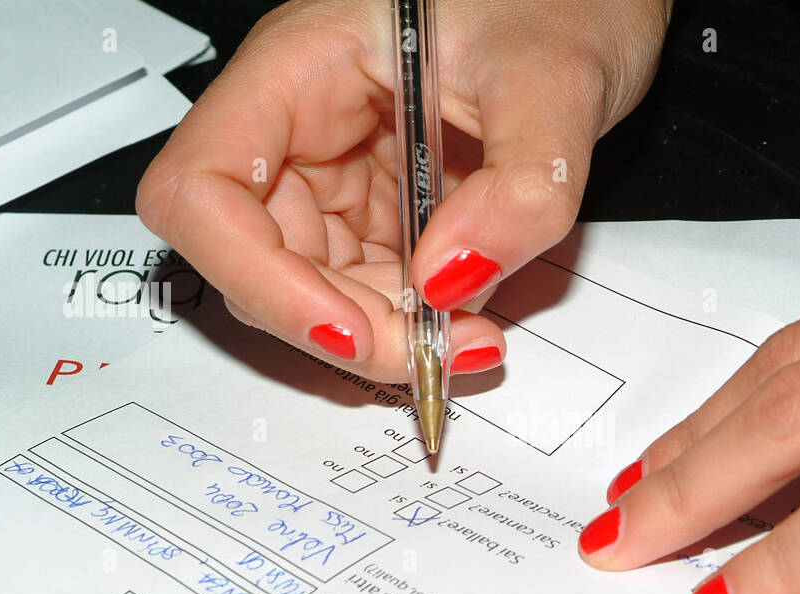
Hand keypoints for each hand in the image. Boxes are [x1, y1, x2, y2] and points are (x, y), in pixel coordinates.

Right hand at [136, 0, 669, 381]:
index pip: (206, 189)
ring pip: (315, 290)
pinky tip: (468, 320)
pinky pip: (372, 288)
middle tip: (433, 353)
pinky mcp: (385, 210)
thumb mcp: (555, 80)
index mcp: (303, 68)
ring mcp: (342, 175)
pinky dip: (413, 322)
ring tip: (468, 339)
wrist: (593, 4)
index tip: (347, 327)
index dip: (256, 276)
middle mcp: (305, 127)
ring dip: (382, 335)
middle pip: (259, 260)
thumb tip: (453, 278)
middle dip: (340, 325)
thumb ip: (519, 186)